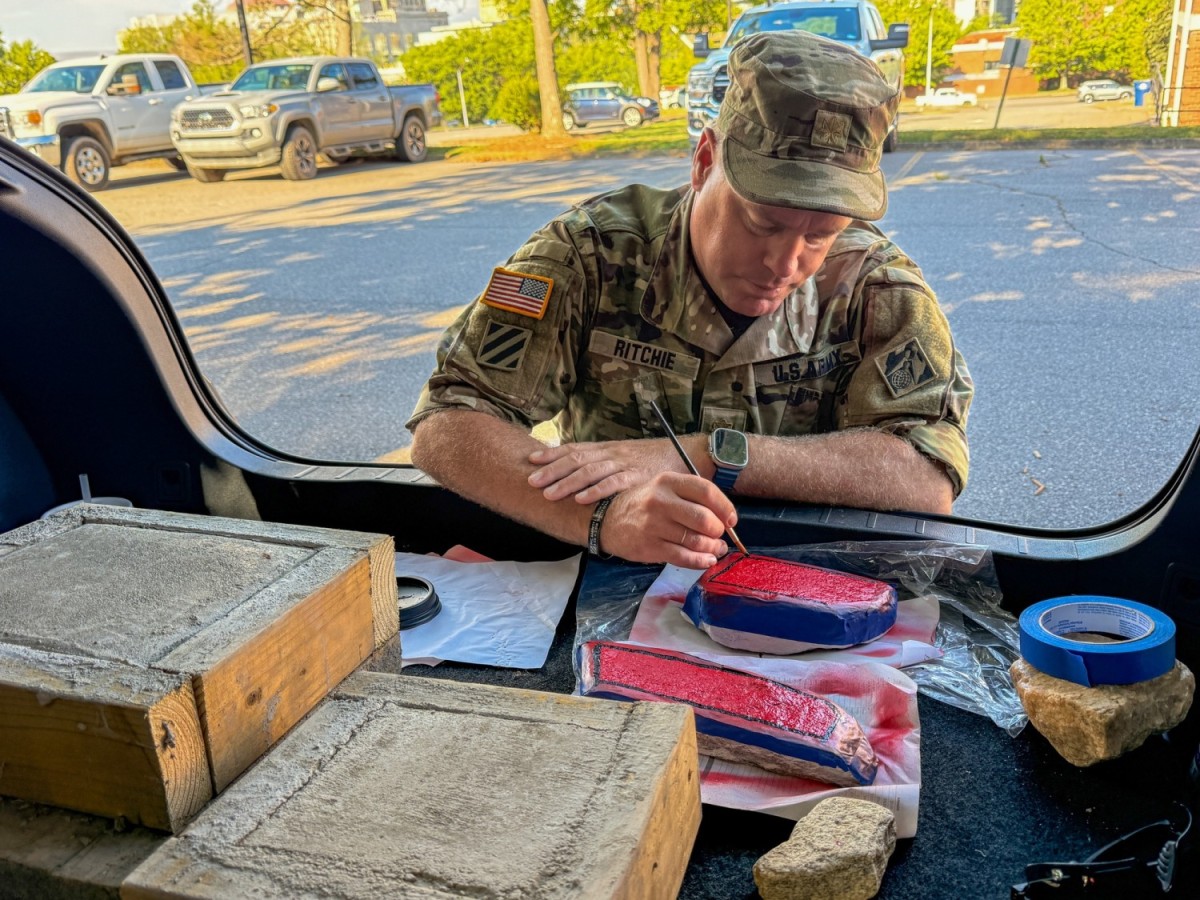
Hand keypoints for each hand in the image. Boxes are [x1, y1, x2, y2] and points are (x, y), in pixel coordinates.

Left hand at [528, 437, 704, 503]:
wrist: (685, 452)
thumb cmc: (653, 459)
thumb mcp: (625, 457)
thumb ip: (605, 464)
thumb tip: (580, 474)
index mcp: (607, 448)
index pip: (574, 448)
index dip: (552, 454)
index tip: (531, 459)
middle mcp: (612, 453)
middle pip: (576, 459)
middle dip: (552, 470)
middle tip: (530, 480)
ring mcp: (624, 463)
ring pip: (591, 471)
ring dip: (568, 482)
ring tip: (549, 494)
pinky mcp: (637, 476)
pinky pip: (614, 483)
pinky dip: (597, 491)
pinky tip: (581, 499)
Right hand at [597, 472, 735, 568]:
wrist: (606, 520)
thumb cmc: (643, 504)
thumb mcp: (663, 489)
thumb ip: (691, 498)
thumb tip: (724, 518)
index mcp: (668, 482)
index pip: (706, 491)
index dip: (725, 507)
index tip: (731, 520)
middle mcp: (661, 501)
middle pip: (704, 519)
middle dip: (718, 531)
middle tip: (718, 536)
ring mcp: (654, 525)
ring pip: (695, 540)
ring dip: (712, 548)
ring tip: (715, 550)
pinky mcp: (649, 547)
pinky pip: (683, 557)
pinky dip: (700, 561)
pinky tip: (706, 560)